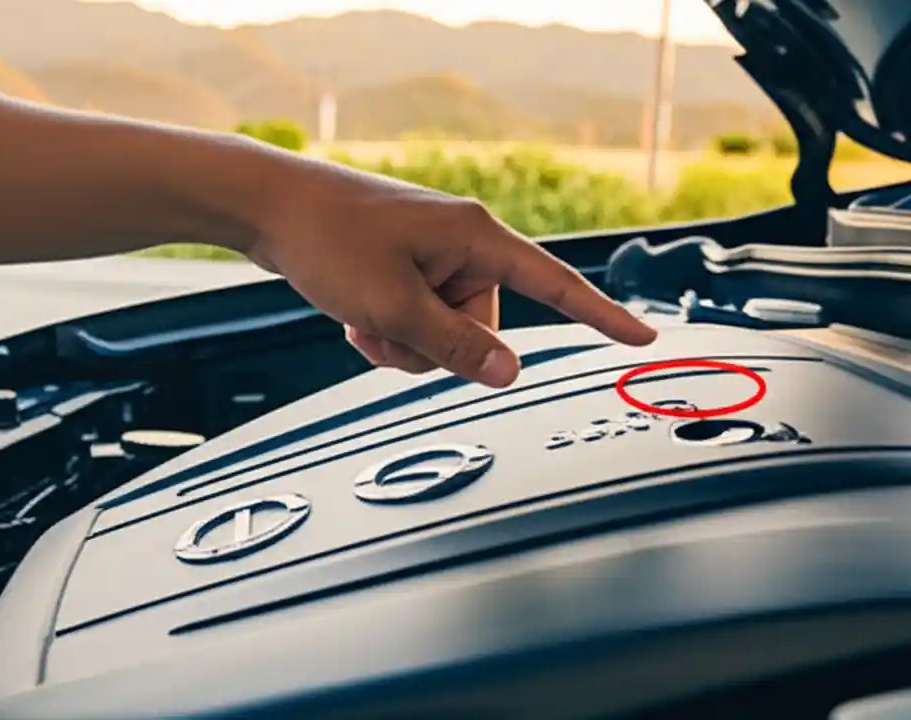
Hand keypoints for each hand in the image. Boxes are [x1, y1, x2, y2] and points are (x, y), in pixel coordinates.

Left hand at [245, 157, 656, 388]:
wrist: (268, 206)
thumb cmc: (328, 240)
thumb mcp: (395, 308)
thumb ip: (457, 346)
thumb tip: (510, 373)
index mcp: (476, 238)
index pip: (554, 284)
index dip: (601, 315)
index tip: (642, 335)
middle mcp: (462, 242)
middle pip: (481, 326)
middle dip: (433, 344)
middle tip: (381, 326)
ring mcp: (432, 254)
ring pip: (443, 330)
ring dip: (402, 340)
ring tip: (361, 318)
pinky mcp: (406, 264)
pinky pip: (416, 318)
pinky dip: (387, 328)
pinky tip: (353, 316)